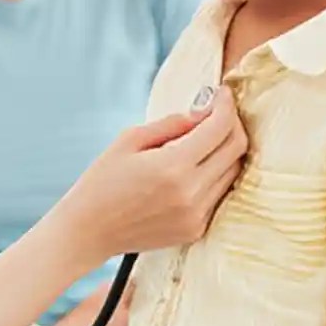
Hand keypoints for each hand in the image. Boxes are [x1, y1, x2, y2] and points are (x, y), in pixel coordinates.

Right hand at [54, 86, 246, 268]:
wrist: (89, 231)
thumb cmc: (102, 182)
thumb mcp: (129, 140)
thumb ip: (171, 124)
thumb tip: (203, 112)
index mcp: (172, 166)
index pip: (220, 128)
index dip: (225, 105)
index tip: (220, 93)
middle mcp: (191, 193)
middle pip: (236, 149)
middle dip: (232, 123)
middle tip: (218, 111)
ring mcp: (197, 215)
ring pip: (234, 172)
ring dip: (226, 149)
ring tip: (206, 137)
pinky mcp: (196, 230)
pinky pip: (221, 193)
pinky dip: (217, 174)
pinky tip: (197, 165)